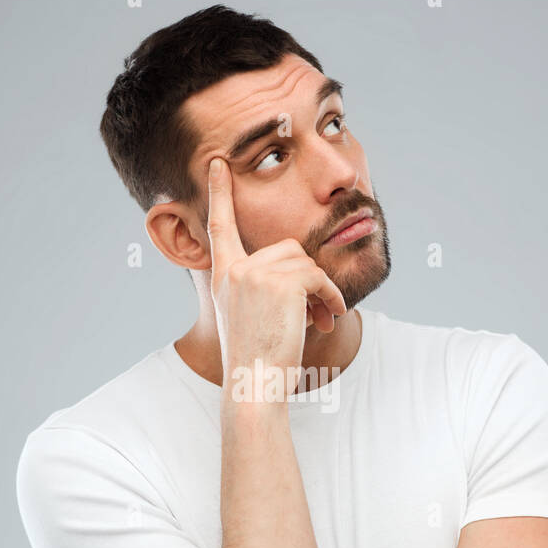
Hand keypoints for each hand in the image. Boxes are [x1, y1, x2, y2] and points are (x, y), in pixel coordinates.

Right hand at [206, 156, 347, 382]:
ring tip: (322, 319)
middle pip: (287, 248)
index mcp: (223, 276)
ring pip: (306, 262)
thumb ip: (266, 285)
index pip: (219, 226)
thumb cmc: (258, 359)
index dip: (219, 193)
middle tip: (319, 311)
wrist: (255, 384)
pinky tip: (328, 318)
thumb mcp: (252, 316)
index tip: (217, 163)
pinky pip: (318, 276)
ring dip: (322, 291)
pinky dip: (330, 297)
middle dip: (308, 278)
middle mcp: (234, 269)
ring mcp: (255, 274)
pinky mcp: (280, 282)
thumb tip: (306, 270)